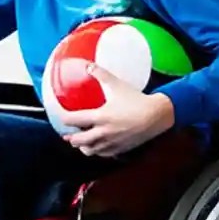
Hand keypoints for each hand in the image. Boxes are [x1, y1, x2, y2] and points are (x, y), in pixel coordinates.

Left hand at [61, 64, 175, 156]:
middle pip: (78, 140)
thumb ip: (101, 74)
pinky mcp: (120, 148)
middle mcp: (103, 132)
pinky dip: (97, 150)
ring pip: (90, 150)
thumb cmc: (137, 100)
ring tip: (81, 142)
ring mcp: (111, 142)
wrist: (157, 116)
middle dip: (71, 137)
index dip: (63, 118)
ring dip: (83, 146)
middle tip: (68, 134)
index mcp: (100, 116)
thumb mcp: (117, 85)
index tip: (61, 117)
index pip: (73, 120)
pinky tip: (97, 146)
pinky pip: (103, 154)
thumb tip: (88, 65)